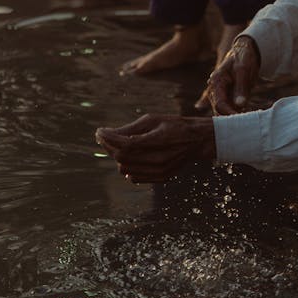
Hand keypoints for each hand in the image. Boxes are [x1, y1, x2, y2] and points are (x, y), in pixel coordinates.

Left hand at [95, 114, 216, 183]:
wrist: (198, 141)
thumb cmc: (174, 125)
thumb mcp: (153, 119)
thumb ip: (130, 129)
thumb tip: (106, 135)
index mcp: (159, 139)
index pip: (125, 144)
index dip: (108, 138)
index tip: (99, 131)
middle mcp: (160, 158)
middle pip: (122, 158)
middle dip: (109, 147)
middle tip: (104, 137)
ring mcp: (161, 170)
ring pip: (125, 169)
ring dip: (116, 157)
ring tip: (116, 146)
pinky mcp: (161, 178)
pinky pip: (134, 177)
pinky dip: (127, 168)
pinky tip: (130, 157)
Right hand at [205, 35, 260, 114]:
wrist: (245, 51)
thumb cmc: (243, 58)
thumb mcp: (243, 70)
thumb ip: (241, 88)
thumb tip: (240, 105)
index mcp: (216, 82)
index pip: (220, 104)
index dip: (230, 113)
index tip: (242, 119)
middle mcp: (215, 90)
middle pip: (220, 110)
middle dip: (232, 117)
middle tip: (248, 121)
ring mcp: (222, 94)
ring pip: (224, 112)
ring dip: (236, 116)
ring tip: (250, 117)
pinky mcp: (229, 97)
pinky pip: (231, 109)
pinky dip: (239, 113)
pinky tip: (249, 114)